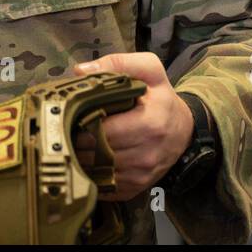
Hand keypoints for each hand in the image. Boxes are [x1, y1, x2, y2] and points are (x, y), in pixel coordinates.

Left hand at [70, 52, 195, 200]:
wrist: (184, 130)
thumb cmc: (162, 98)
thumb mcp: (149, 70)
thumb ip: (117, 63)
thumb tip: (80, 71)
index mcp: (150, 123)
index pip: (103, 129)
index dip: (83, 122)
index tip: (72, 113)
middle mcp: (147, 153)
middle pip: (97, 152)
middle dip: (77, 140)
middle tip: (68, 127)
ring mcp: (141, 174)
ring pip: (97, 171)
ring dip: (81, 158)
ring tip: (75, 142)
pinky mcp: (135, 188)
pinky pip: (104, 186)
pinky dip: (91, 174)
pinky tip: (88, 159)